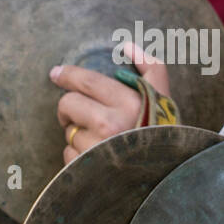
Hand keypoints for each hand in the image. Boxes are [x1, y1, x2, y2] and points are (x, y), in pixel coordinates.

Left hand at [51, 42, 170, 163]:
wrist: (168, 177)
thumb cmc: (162, 134)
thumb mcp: (165, 100)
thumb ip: (151, 68)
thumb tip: (127, 46)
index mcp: (130, 104)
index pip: (87, 81)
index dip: (68, 75)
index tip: (56, 74)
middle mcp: (111, 126)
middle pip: (68, 104)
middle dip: (69, 107)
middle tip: (78, 113)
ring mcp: (97, 150)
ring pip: (68, 132)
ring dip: (78, 134)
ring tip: (98, 140)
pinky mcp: (87, 171)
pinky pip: (69, 156)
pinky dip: (77, 156)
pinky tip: (96, 158)